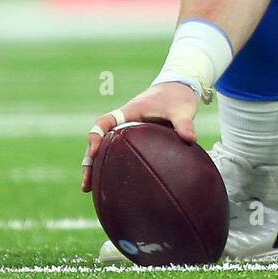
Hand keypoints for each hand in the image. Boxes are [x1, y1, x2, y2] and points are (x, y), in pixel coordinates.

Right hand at [81, 81, 198, 191]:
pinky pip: (118, 153)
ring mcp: (127, 131)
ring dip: (96, 166)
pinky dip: (112, 166)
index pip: (104, 122)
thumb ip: (184, 123)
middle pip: (98, 141)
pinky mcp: (135, 139)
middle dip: (90, 161)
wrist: (180, 89)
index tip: (94, 152)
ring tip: (89, 190)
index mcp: (129, 112)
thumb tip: (190, 139)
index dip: (95, 137)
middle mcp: (123, 122)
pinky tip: (114, 186)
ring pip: (105, 149)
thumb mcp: (182, 109)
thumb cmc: (178, 97)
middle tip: (87, 184)